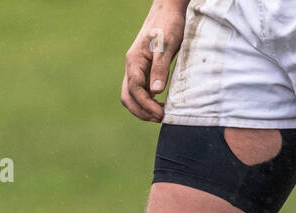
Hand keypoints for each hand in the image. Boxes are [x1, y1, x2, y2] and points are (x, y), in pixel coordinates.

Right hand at [121, 1, 188, 121]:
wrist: (167, 10)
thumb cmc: (168, 24)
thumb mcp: (166, 45)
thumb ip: (160, 67)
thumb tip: (155, 91)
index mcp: (134, 62)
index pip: (135, 90)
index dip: (146, 105)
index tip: (160, 114)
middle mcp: (131, 67)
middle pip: (128, 97)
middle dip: (141, 111)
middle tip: (159, 119)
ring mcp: (135, 69)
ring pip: (132, 95)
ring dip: (143, 108)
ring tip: (160, 114)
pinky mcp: (143, 69)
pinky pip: (140, 89)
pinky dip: (147, 100)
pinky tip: (160, 103)